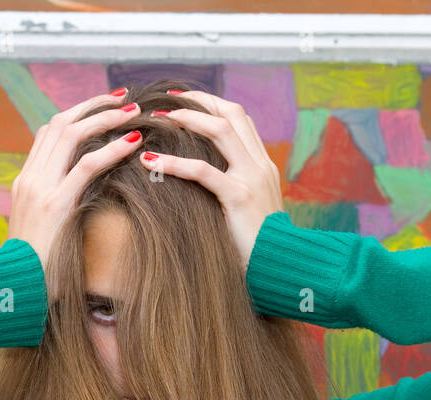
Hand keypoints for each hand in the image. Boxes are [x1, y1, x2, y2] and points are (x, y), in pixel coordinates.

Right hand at [9, 90, 144, 271]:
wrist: (16, 289)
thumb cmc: (34, 268)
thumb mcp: (43, 230)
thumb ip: (57, 207)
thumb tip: (82, 200)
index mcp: (26, 180)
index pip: (49, 132)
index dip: (79, 114)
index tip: (105, 107)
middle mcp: (30, 177)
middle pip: (61, 123)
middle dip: (94, 105)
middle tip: (125, 99)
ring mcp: (40, 188)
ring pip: (72, 135)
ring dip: (106, 118)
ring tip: (134, 113)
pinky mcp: (55, 205)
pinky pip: (86, 166)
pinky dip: (111, 150)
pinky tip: (133, 142)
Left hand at [136, 90, 283, 272]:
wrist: (279, 269)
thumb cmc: (259, 249)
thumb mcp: (250, 212)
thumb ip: (234, 191)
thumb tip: (202, 185)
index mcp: (263, 166)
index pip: (240, 120)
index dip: (211, 104)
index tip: (183, 101)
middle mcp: (260, 165)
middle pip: (231, 114)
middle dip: (198, 101)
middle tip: (167, 100)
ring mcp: (252, 178)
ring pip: (220, 131)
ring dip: (187, 119)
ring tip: (158, 120)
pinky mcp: (239, 197)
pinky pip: (203, 171)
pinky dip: (175, 162)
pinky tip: (151, 161)